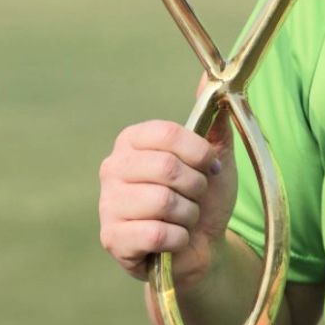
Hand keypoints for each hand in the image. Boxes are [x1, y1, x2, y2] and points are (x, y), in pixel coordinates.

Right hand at [98, 107, 235, 285]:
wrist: (202, 247)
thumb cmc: (205, 197)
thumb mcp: (216, 157)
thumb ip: (214, 119)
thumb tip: (212, 78)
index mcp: (132, 141)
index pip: (168, 134)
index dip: (200, 153)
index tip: (212, 166)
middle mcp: (113, 167)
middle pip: (167, 168)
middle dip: (196, 187)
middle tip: (196, 196)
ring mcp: (108, 204)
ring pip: (162, 202)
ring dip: (188, 215)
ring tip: (184, 218)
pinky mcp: (112, 239)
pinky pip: (156, 234)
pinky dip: (178, 238)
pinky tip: (174, 239)